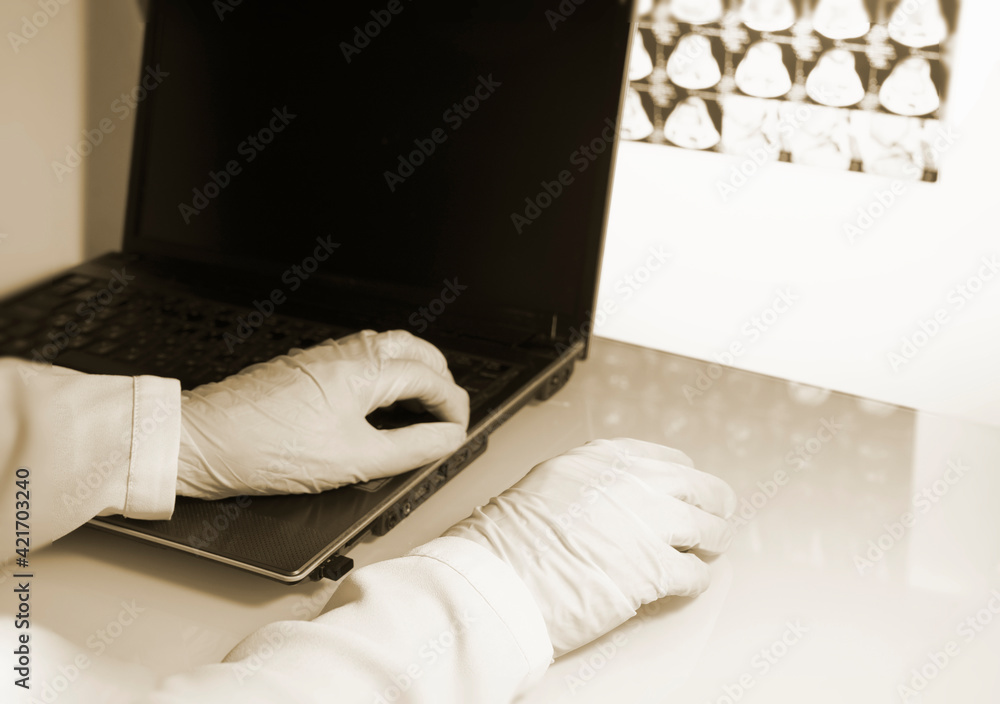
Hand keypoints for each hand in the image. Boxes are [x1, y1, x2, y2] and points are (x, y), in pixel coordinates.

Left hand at [176, 330, 468, 498]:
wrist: (202, 440)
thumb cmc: (265, 448)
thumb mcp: (353, 461)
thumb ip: (410, 449)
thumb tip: (445, 440)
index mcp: (365, 369)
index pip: (431, 377)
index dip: (454, 406)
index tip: (457, 431)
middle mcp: (347, 353)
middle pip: (414, 350)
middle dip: (440, 379)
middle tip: (448, 412)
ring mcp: (324, 357)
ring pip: (386, 350)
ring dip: (412, 374)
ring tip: (419, 408)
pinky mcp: (305, 368)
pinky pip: (360, 359)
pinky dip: (384, 376)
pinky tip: (376, 406)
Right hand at [444, 438, 736, 655]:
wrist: (499, 579)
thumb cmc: (508, 540)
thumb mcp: (549, 484)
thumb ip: (590, 484)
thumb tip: (614, 499)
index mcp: (605, 460)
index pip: (665, 460)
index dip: (683, 478)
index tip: (688, 487)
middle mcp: (633, 485)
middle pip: (698, 489)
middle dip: (712, 504)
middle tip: (717, 516)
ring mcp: (647, 526)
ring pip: (707, 528)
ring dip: (713, 540)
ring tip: (711, 548)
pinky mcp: (653, 570)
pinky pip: (694, 573)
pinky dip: (697, 579)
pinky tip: (690, 582)